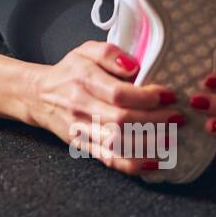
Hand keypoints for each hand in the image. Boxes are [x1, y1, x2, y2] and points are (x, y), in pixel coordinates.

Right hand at [25, 40, 184, 176]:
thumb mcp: (85, 51)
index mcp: (83, 80)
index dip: (147, 97)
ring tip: (171, 137)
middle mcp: (80, 106)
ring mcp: (81, 130)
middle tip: (177, 117)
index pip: (119, 93)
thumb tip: (135, 66)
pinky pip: (109, 160)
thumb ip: (110, 53)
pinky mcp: (82, 146)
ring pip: (117, 143)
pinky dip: (133, 165)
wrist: (38, 96)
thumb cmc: (69, 72)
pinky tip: (154, 161)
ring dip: (149, 143)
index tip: (169, 95)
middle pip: (122, 120)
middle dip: (156, 120)